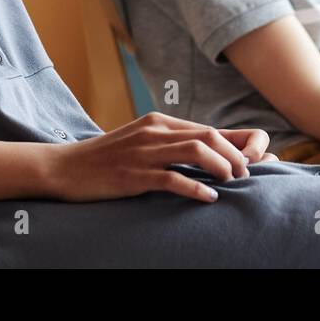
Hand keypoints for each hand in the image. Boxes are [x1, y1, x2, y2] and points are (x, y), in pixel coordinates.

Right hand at [43, 112, 272, 202]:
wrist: (65, 167)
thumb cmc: (106, 158)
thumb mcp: (141, 142)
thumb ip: (171, 144)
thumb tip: (206, 154)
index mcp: (159, 122)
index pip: (207, 128)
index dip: (236, 142)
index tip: (254, 158)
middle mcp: (154, 132)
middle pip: (207, 136)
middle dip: (234, 154)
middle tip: (247, 174)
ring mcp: (143, 152)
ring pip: (194, 151)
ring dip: (220, 166)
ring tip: (233, 182)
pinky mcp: (133, 174)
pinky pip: (171, 178)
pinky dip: (195, 187)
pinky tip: (208, 197)